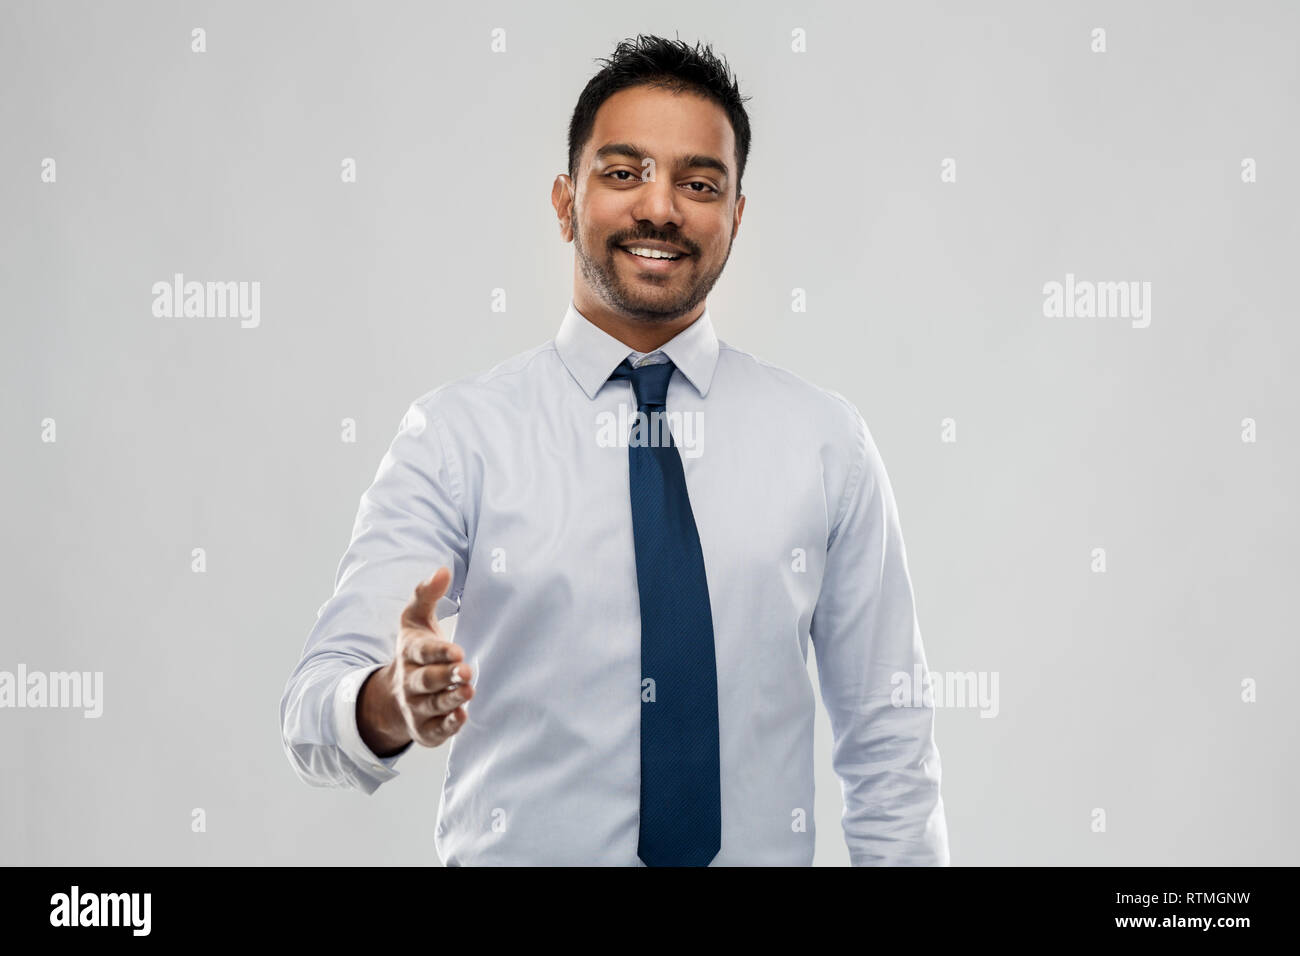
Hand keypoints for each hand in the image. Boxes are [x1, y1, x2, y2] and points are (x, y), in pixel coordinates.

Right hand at [358, 567, 472, 752]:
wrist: (394, 696)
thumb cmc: (415, 650)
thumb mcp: (415, 620)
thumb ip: (426, 594)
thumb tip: (442, 570)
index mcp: (410, 653)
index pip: (423, 652)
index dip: (439, 652)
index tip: (457, 651)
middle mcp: (411, 681)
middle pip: (427, 680)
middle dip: (446, 676)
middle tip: (467, 670)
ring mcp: (417, 707)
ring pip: (433, 705)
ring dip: (451, 699)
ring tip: (468, 691)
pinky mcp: (426, 729)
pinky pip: (436, 730)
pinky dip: (448, 725)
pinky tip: (462, 716)